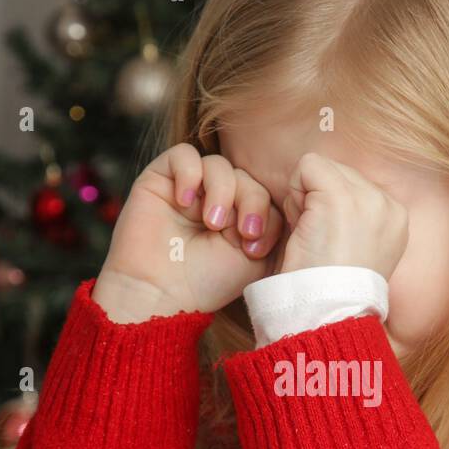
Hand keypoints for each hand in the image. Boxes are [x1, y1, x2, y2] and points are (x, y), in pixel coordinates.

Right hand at [93, 144, 283, 321]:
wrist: (159, 294)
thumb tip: (288, 202)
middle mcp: (215, 199)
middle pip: (245, 177)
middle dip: (251, 202)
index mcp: (239, 217)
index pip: (263, 195)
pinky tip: (185, 201)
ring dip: (222, 191)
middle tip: (242, 232)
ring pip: (219, 165)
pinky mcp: (161, 179)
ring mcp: (188, 188)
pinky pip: (183, 155)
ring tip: (212, 223)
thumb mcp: (254, 259)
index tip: (255, 246)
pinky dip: (189, 173)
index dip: (265, 213)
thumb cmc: (206, 283)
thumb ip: (272, 228)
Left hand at [278, 153, 408, 279]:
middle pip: (338, 172)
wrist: (328, 315)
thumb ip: (352, 219)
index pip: (354, 186)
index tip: (329, 243)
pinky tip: (302, 226)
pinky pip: (306, 166)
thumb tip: (325, 193)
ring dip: (305, 198)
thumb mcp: (356, 251)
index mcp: (397, 218)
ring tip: (312, 236)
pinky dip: (294, 192)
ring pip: (321, 168)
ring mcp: (367, 197)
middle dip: (317, 200)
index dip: (330, 209)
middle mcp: (388, 204)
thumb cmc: (331, 292)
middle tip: (317, 240)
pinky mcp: (340, 196)